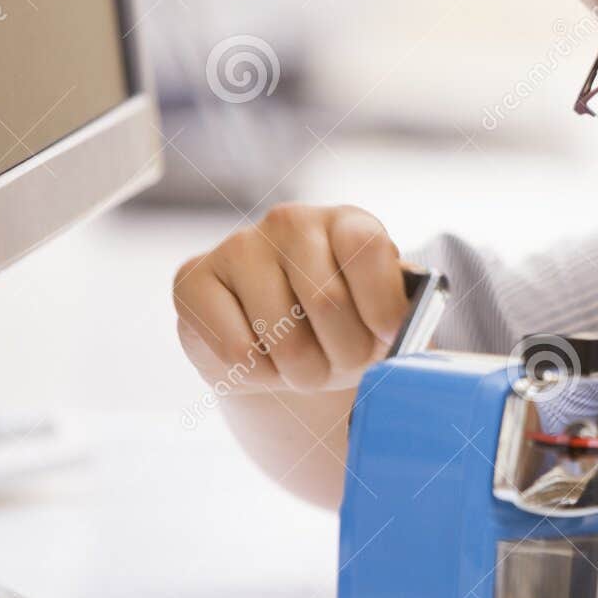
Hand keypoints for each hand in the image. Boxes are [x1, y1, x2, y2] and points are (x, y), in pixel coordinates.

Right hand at [172, 204, 410, 393]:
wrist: (284, 356)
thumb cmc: (344, 331)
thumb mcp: (383, 320)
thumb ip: (402, 313)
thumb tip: (405, 324)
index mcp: (348, 223)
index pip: (367, 249)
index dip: (382, 306)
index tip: (388, 337)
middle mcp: (292, 222)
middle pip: (327, 302)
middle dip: (344, 355)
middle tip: (341, 361)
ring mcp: (239, 246)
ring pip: (283, 337)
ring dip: (304, 373)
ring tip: (306, 365)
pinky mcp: (191, 279)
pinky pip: (236, 350)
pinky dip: (260, 375)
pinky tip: (264, 360)